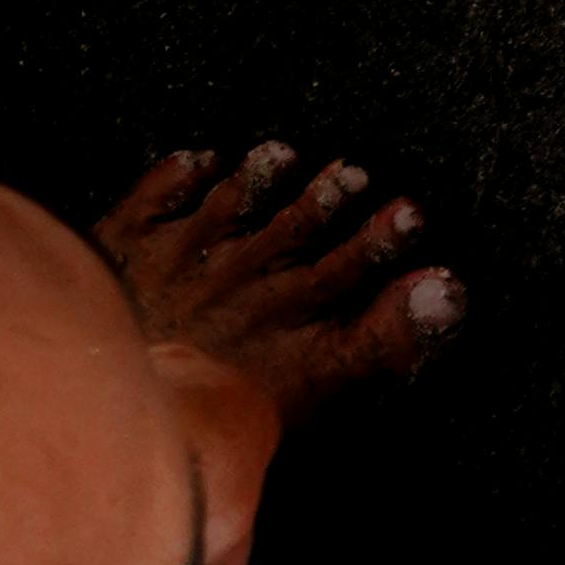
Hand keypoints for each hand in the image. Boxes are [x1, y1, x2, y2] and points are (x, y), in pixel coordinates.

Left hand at [97, 139, 464, 430]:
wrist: (117, 396)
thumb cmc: (216, 410)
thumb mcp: (321, 380)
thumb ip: (387, 336)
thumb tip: (446, 291)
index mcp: (287, 307)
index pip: (344, 265)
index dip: (378, 240)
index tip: (409, 213)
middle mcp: (241, 273)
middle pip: (292, 228)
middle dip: (326, 199)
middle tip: (354, 173)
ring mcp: (180, 256)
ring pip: (230, 205)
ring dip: (259, 178)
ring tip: (282, 154)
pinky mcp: (126, 247)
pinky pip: (154, 199)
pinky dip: (175, 177)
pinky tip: (194, 160)